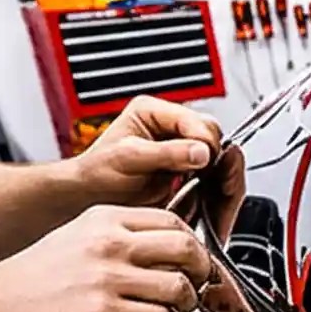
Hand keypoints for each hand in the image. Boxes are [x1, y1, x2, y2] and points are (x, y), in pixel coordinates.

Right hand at [0, 204, 211, 311]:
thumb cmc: (40, 275)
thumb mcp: (81, 235)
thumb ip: (124, 236)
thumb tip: (171, 248)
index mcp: (106, 219)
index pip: (172, 222)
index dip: (194, 244)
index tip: (196, 260)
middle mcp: (109, 244)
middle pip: (185, 249)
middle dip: (202, 270)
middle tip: (199, 284)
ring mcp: (107, 279)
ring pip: (178, 287)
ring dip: (189, 303)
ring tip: (179, 309)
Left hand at [72, 95, 223, 208]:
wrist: (90, 196)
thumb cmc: (98, 173)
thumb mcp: (129, 159)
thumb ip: (166, 153)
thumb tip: (202, 152)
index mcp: (153, 112)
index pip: (197, 122)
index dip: (205, 144)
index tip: (204, 165)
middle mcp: (171, 127)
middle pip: (214, 138)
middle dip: (217, 161)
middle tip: (214, 182)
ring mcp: (181, 149)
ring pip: (220, 158)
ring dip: (221, 177)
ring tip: (215, 193)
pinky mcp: (187, 170)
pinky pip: (214, 176)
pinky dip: (217, 188)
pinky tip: (210, 199)